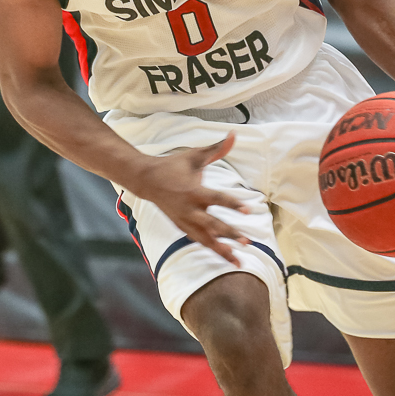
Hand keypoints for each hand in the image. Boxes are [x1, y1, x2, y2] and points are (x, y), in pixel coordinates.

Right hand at [132, 135, 251, 263]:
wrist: (146, 180)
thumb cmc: (173, 166)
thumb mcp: (195, 155)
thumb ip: (216, 149)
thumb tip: (234, 135)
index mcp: (194, 191)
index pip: (217, 199)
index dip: (233, 204)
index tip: (249, 210)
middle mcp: (190, 209)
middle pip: (212, 225)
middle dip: (230, 234)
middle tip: (248, 241)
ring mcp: (184, 220)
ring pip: (205, 239)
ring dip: (222, 250)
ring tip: (238, 260)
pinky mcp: (181, 226)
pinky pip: (198, 240)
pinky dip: (211, 248)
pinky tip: (225, 256)